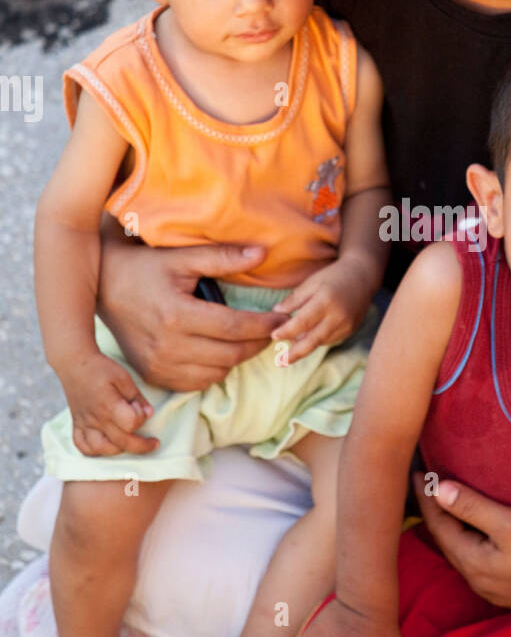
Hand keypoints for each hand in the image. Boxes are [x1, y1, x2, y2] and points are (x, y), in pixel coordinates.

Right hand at [61, 351, 157, 455]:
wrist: (75, 364)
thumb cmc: (101, 368)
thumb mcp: (124, 377)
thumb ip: (137, 397)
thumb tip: (149, 414)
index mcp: (108, 405)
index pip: (131, 424)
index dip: (141, 418)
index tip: (139, 407)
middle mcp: (96, 419)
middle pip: (122, 442)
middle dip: (142, 445)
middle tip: (154, 443)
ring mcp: (84, 423)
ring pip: (101, 449)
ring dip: (118, 450)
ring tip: (128, 443)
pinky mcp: (76, 424)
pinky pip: (82, 446)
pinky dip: (94, 451)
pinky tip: (105, 446)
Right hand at [97, 241, 285, 391]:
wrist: (102, 288)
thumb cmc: (145, 268)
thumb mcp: (182, 258)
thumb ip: (223, 257)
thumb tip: (263, 253)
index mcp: (177, 315)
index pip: (235, 327)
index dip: (264, 325)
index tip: (282, 318)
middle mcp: (168, 347)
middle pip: (231, 354)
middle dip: (257, 343)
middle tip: (270, 330)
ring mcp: (159, 366)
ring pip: (218, 373)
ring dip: (237, 358)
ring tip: (245, 339)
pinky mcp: (154, 376)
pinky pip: (197, 383)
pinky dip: (214, 371)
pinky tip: (218, 352)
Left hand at [270, 255, 373, 362]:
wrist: (363, 277)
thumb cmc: (333, 276)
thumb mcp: (312, 282)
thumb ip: (294, 299)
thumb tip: (276, 312)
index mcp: (326, 301)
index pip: (302, 322)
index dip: (287, 331)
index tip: (273, 336)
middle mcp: (338, 316)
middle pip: (313, 341)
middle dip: (295, 353)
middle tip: (279, 362)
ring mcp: (346, 325)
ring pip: (321, 342)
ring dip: (305, 345)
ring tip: (291, 346)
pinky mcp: (351, 330)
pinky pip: (330, 340)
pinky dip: (318, 340)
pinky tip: (309, 336)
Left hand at [414, 472, 510, 608]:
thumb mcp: (510, 522)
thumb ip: (472, 506)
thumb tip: (439, 490)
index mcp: (472, 562)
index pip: (439, 525)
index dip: (427, 498)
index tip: (418, 473)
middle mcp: (477, 579)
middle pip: (446, 540)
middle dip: (435, 512)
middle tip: (425, 485)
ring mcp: (492, 588)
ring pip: (460, 552)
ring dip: (451, 528)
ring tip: (444, 505)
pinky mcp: (508, 589)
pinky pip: (476, 561)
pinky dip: (468, 542)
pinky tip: (473, 532)